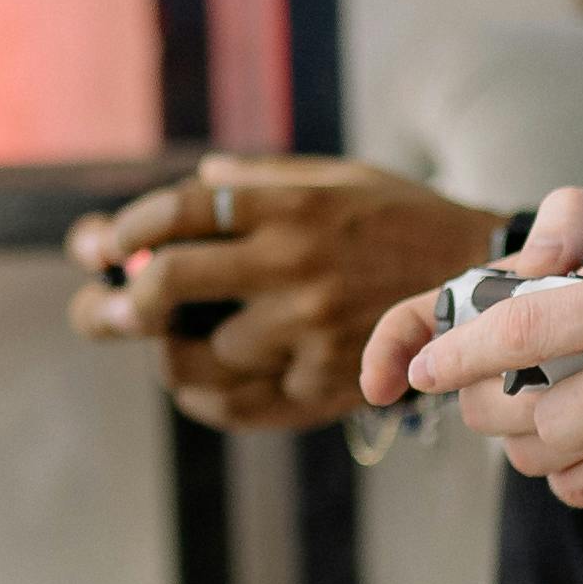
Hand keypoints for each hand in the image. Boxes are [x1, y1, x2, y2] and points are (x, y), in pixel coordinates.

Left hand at [65, 156, 499, 434]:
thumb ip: (263, 178)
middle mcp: (295, 265)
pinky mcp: (326, 383)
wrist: (483, 283)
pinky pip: (237, 404)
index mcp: (293, 205)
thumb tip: (194, 179)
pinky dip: (201, 398)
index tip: (105, 245)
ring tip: (160, 344)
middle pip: (166, 283)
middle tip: (99, 309)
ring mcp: (309, 330)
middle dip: (115, 300)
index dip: (126, 230)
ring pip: (194, 355)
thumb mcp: (339, 179)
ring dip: (163, 351)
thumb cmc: (402, 222)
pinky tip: (192, 382)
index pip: (180, 211)